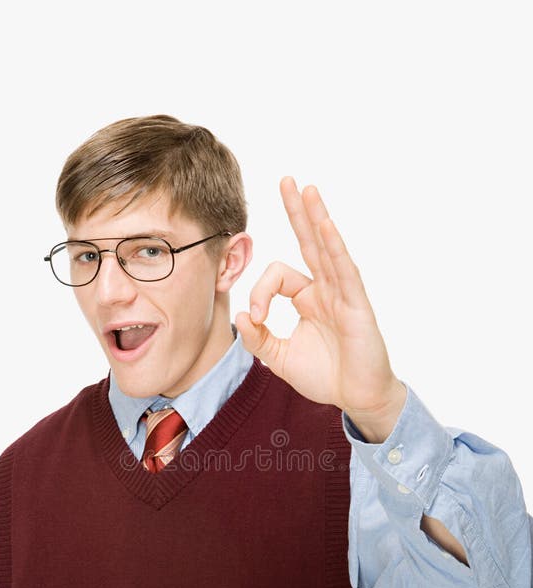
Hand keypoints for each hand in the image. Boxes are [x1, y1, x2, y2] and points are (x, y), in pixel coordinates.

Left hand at [235, 177, 405, 434]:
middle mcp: (326, 289)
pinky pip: (344, 270)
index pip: (277, 275)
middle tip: (286, 180)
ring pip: (326, 247)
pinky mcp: (356, 305)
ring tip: (305, 189)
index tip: (255, 319)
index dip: (259, 292)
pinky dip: (334, 247)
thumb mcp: (279, 358)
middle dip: (297, 211)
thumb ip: (257, 338)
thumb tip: (239, 315)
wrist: (356, 398)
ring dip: (315, 217)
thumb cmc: (325, 376)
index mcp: (308, 298)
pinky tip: (325, 224)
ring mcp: (342, 293)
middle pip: (309, 241)